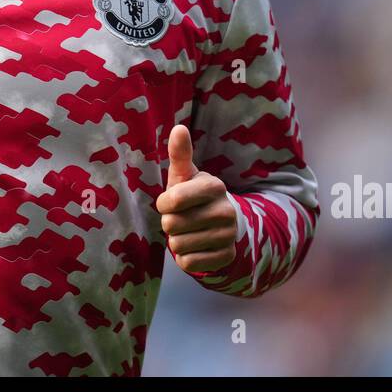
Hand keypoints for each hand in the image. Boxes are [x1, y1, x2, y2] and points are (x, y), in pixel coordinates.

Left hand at [155, 124, 237, 273]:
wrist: (222, 224)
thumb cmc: (194, 196)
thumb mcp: (185, 175)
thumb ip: (180, 154)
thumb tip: (178, 128)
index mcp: (215, 186)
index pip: (172, 201)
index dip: (164, 203)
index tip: (171, 202)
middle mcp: (226, 211)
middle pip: (172, 225)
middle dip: (170, 223)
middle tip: (182, 218)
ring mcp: (228, 236)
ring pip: (178, 246)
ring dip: (177, 241)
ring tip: (189, 232)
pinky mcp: (225, 257)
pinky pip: (189, 263)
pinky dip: (185, 258)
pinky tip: (195, 247)